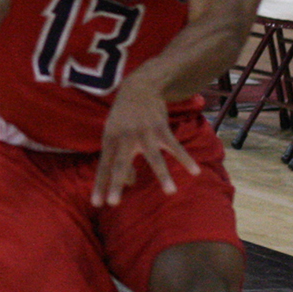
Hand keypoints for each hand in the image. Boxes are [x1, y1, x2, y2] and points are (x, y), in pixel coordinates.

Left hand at [93, 79, 198, 206]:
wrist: (139, 88)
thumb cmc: (124, 117)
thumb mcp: (115, 134)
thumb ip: (119, 158)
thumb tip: (128, 184)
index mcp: (110, 140)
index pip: (104, 166)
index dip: (100, 185)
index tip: (98, 204)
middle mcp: (125, 137)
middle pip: (120, 163)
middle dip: (116, 183)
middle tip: (113, 203)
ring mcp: (144, 132)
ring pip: (153, 157)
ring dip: (163, 175)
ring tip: (170, 192)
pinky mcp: (161, 128)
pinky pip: (174, 147)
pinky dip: (185, 159)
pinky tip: (195, 172)